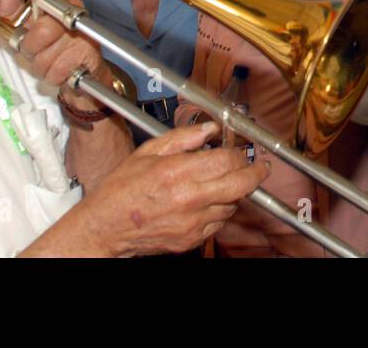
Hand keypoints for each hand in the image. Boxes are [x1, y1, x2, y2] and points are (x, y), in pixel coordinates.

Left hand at [0, 0, 107, 113]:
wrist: (85, 76)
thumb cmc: (55, 51)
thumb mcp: (29, 33)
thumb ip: (14, 15)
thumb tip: (2, 1)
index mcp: (55, 2)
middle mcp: (71, 11)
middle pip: (41, 29)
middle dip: (32, 48)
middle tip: (36, 51)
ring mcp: (82, 30)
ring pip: (46, 52)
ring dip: (42, 64)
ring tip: (49, 62)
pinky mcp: (88, 51)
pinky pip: (57, 68)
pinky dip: (53, 75)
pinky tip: (59, 71)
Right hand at [68, 122, 269, 256]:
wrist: (105, 228)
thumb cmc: (121, 189)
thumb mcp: (148, 152)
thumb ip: (183, 137)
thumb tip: (210, 128)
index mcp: (177, 172)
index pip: (226, 160)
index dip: (238, 153)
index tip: (240, 151)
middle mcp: (189, 199)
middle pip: (240, 185)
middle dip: (256, 174)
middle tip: (262, 168)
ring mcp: (192, 222)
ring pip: (232, 205)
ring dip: (234, 192)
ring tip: (222, 183)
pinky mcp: (191, 240)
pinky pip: (218, 223)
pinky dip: (219, 211)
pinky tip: (207, 202)